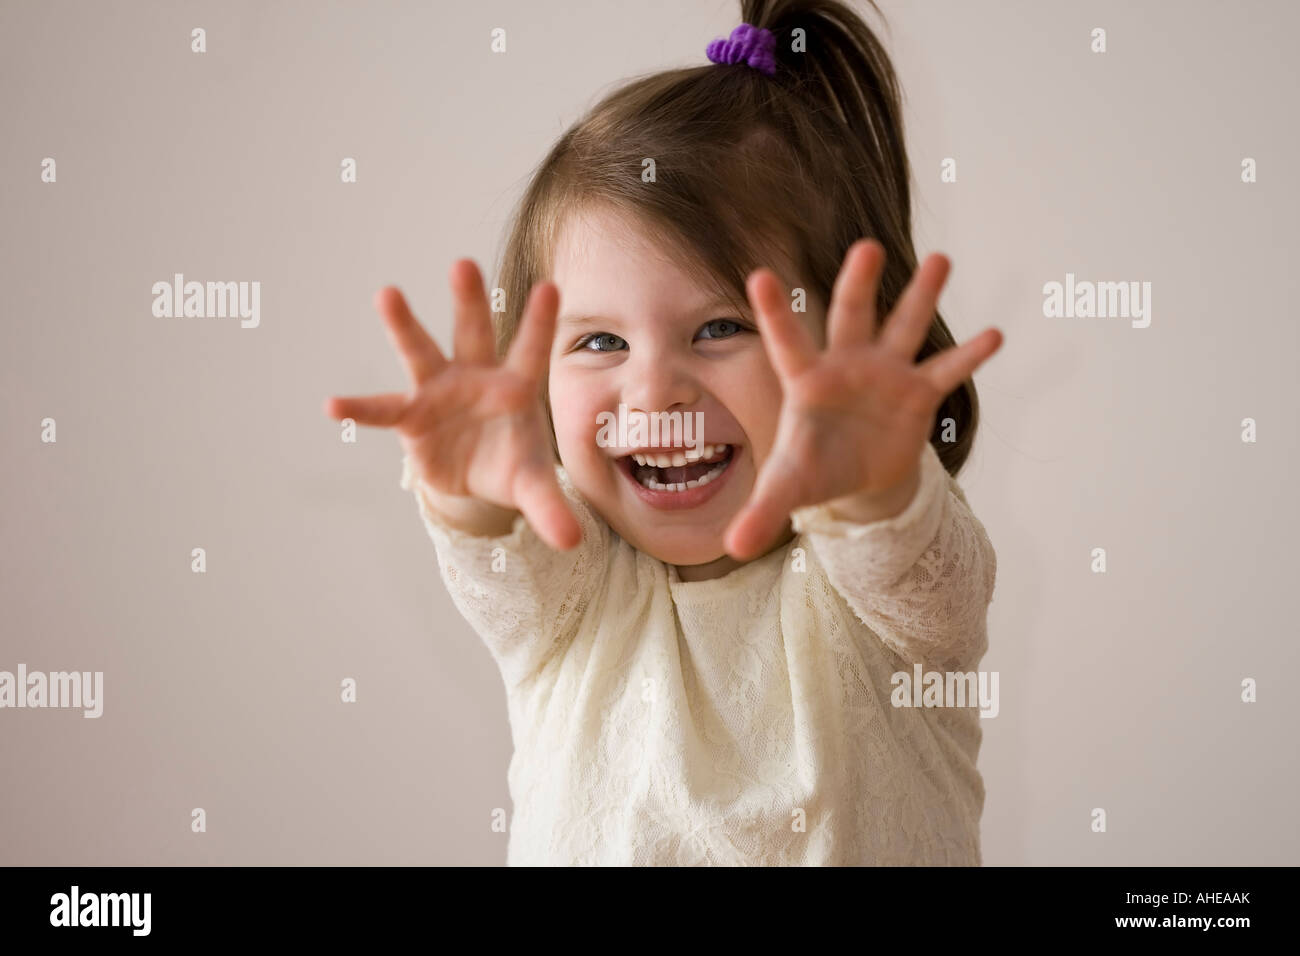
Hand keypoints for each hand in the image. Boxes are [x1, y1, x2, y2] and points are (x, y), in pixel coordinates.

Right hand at [323, 260, 581, 550]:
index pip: (531, 350)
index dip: (539, 322)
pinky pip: (383, 409)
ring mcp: (439, 391)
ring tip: (388, 294)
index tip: (552, 286)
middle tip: (465, 264)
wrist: (476, 476)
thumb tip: (572, 542)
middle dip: (469, 302)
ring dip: (406, 326)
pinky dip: (360, 409)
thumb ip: (551, 509)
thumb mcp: (533, 486)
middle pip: (474, 334)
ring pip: (423, 352)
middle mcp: (475, 377)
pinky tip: (334, 406)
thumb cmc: (511, 463)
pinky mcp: (411, 416)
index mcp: (515, 386)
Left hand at [723, 240, 1002, 559]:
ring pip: (904, 327)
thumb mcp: (788, 489)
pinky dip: (967, 357)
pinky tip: (993, 335)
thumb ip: (762, 511)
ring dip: (921, 296)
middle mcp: (846, 366)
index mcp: (807, 382)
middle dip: (859, 284)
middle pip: (851, 317)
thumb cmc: (814, 468)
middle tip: (866, 247)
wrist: (858, 475)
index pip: (786, 343)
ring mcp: (885, 373)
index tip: (755, 274)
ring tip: (940, 259)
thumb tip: (730, 547)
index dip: (773, 313)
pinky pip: (944, 371)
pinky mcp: (917, 393)